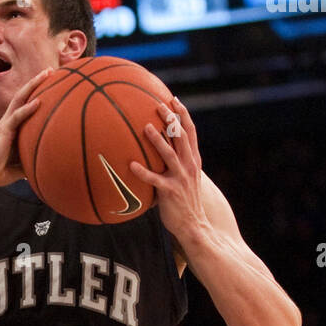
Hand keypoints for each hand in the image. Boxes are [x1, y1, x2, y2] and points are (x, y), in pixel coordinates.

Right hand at [0, 70, 50, 194]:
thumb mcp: (20, 166)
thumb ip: (31, 160)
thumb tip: (47, 165)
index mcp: (10, 128)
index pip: (23, 105)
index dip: (35, 93)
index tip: (49, 85)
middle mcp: (7, 122)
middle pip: (22, 96)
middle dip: (36, 82)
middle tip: (50, 70)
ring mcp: (5, 125)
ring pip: (19, 99)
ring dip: (33, 86)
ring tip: (47, 74)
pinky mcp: (3, 132)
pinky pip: (17, 117)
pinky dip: (28, 109)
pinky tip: (39, 101)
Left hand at [129, 98, 210, 244]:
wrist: (194, 225)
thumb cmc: (185, 203)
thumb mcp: (187, 180)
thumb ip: (177, 165)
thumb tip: (161, 155)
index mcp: (193, 161)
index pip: (190, 132)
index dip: (183, 115)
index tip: (175, 100)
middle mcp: (189, 166)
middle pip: (181, 136)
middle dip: (171, 119)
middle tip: (158, 104)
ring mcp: (180, 178)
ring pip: (169, 154)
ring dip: (157, 139)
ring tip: (145, 127)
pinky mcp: (170, 192)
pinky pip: (154, 179)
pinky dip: (142, 172)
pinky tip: (131, 165)